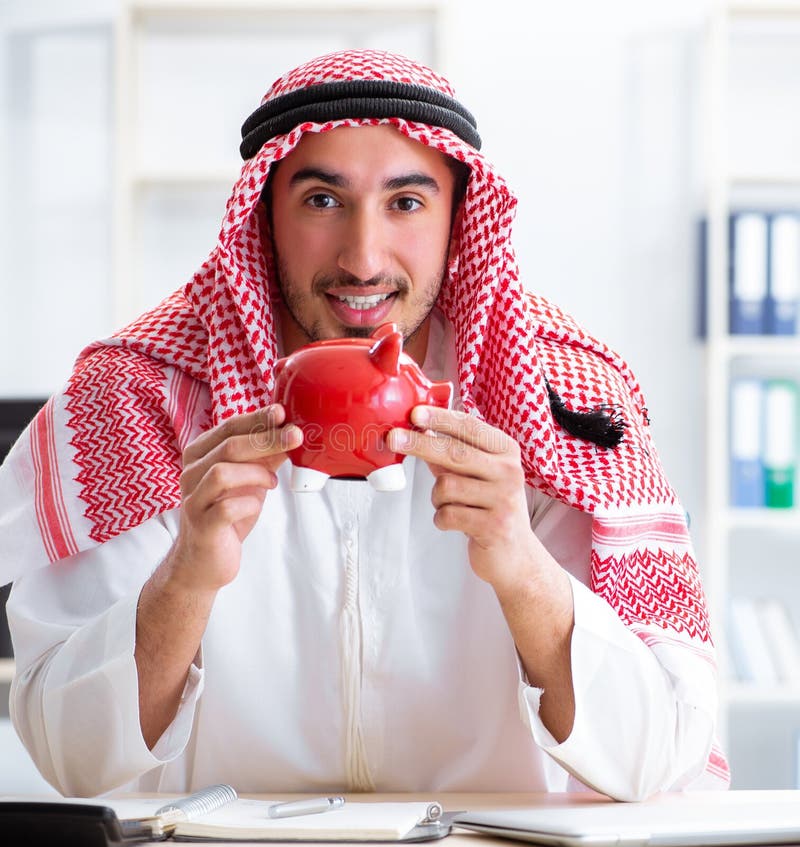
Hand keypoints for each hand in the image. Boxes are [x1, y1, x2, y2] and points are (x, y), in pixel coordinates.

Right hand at [168, 404, 301, 592]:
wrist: (205, 561)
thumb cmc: (226, 515)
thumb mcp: (249, 479)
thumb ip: (265, 456)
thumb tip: (292, 432)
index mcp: (200, 455)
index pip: (228, 427)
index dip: (255, 418)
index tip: (281, 411)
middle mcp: (191, 473)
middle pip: (228, 446)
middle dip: (266, 439)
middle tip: (295, 436)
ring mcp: (193, 500)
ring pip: (222, 473)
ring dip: (255, 473)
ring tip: (271, 482)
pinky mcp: (202, 526)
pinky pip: (226, 508)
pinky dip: (248, 503)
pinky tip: (255, 505)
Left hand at [388, 406, 536, 592]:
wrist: (516, 554)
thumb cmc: (490, 507)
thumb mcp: (477, 474)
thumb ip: (452, 452)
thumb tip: (419, 429)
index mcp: (506, 451)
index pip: (469, 427)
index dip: (440, 418)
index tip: (415, 413)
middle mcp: (509, 471)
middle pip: (454, 452)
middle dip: (419, 444)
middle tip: (392, 438)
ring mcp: (504, 499)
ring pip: (446, 486)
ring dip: (437, 498)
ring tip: (450, 505)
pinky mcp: (494, 526)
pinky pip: (447, 514)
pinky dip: (442, 519)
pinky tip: (455, 523)